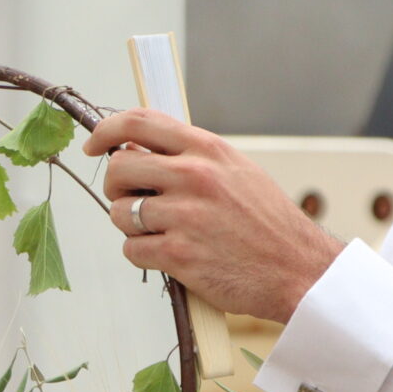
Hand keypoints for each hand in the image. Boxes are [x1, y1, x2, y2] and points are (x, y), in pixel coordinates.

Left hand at [84, 111, 342, 322]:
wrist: (298, 269)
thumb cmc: (268, 224)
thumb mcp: (237, 171)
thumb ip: (191, 156)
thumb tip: (138, 149)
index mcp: (208, 150)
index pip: (139, 122)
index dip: (105, 131)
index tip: (93, 145)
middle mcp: (194, 176)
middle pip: (119, 167)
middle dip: (117, 187)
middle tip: (133, 201)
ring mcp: (185, 215)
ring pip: (119, 212)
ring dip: (131, 226)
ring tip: (161, 233)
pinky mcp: (179, 254)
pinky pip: (131, 249)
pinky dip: (143, 255)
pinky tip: (169, 256)